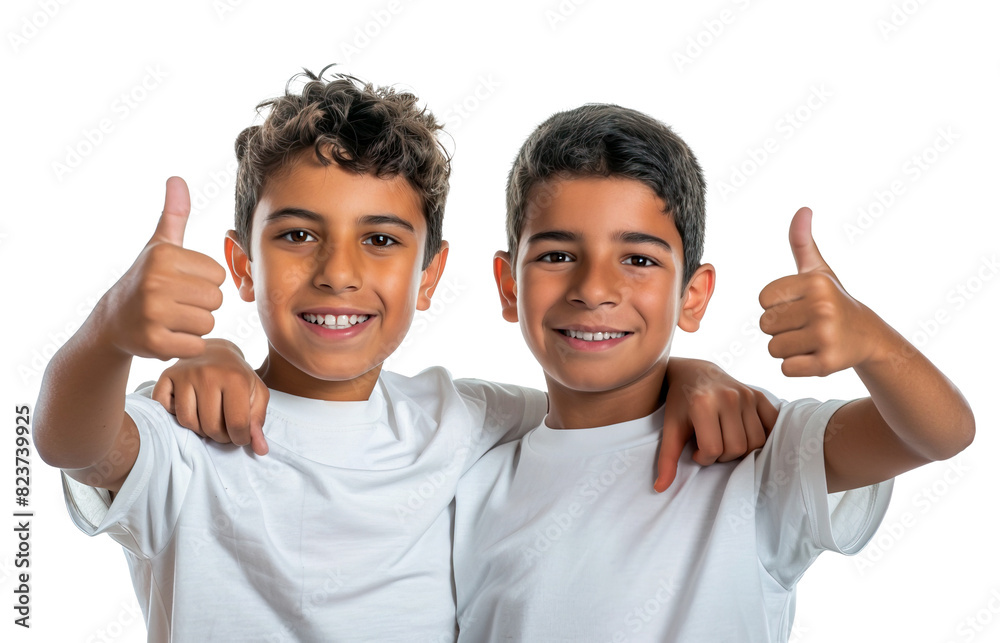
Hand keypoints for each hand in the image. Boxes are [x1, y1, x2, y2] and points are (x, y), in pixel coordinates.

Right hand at [99, 177, 226, 359]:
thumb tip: (177, 179)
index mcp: (163, 256)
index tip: (181, 283)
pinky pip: (196, 345)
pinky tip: (168, 335)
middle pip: (216, 300)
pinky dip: (187, 344)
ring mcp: (153, 313)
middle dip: (202, 305)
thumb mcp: (159, 246)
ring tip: (172, 319)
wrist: (112, 321)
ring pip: (208, 323)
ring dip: (195, 326)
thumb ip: (174, 214)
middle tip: (177, 304)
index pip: (218, 275)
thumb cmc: (146, 279)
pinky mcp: (154, 342)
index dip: (204, 282)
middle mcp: (155, 282)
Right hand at [152, 339, 269, 454]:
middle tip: (225, 430)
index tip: (241, 436)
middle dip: (220, 437)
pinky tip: (189, 408)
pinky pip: (164, 409)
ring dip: (199, 429)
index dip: (240, 438)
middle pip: (210, 427)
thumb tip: (260, 450)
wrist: (217, 350)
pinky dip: (174, 415)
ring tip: (209, 420)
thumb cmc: (238, 376)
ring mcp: (184, 374)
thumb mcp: (257, 394)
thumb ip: (259, 421)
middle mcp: (207, 374)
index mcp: (234, 378)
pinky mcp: (166, 375)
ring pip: (187, 421)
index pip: (237, 423)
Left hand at [655, 358, 778, 491]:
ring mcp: (747, 395)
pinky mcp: (759, 395)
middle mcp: (728, 397)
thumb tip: (660, 488)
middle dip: (722, 456)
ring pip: (756, 442)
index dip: (704, 458)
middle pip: (737, 448)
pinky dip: (761, 437)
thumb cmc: (681, 403)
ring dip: (741, 450)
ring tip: (725, 441)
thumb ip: (667, 458)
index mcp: (703, 403)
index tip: (696, 451)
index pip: (713, 449)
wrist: (695, 372)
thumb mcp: (671, 428)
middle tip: (710, 447)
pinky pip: (771, 427)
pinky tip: (743, 434)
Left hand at [758, 207, 881, 376]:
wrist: (867, 336)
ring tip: (810, 339)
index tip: (798, 305)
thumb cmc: (832, 300)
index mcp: (814, 283)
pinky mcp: (827, 364)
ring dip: (787, 348)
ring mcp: (826, 336)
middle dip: (780, 328)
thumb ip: (802, 242)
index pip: (762, 299)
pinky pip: (786, 368)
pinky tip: (815, 355)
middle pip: (765, 325)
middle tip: (805, 325)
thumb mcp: (818, 270)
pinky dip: (795, 366)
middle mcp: (822, 307)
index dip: (775, 305)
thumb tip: (803, 209)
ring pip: (773, 348)